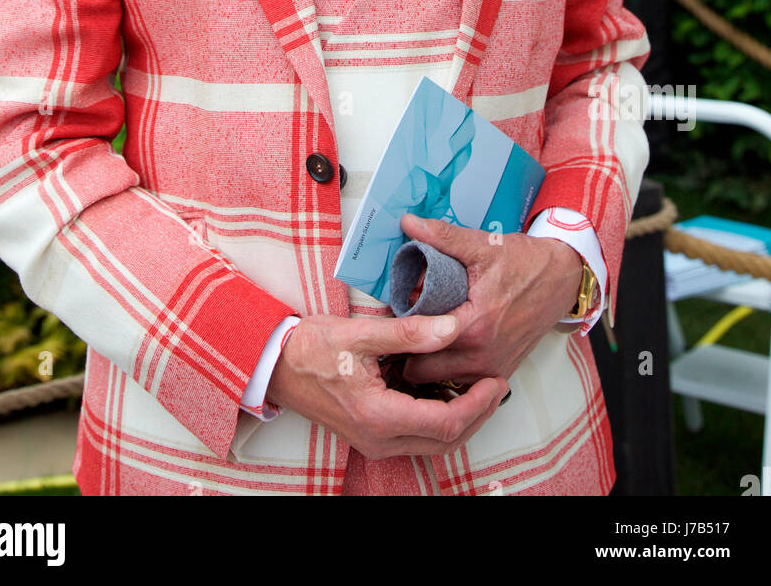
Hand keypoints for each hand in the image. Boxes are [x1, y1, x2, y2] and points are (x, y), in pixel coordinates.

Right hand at [266, 308, 509, 460]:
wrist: (275, 365)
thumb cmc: (312, 347)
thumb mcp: (362, 332)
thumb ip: (409, 332)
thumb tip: (452, 327)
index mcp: (379, 416)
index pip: (446, 422)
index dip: (478, 403)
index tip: (495, 380)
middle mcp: (379, 439)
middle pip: (446, 440)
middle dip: (477, 414)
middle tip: (495, 385)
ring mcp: (374, 442)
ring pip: (433, 442)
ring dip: (460, 419)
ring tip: (476, 387)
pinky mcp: (371, 435)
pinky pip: (416, 436)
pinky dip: (437, 418)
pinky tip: (446, 392)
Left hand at [397, 215, 583, 388]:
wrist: (563, 278)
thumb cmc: (527, 263)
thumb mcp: (482, 246)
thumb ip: (442, 237)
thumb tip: (409, 223)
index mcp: (475, 327)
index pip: (418, 344)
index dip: (399, 331)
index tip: (392, 317)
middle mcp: (484, 356)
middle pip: (424, 370)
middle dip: (409, 352)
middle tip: (402, 328)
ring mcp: (494, 369)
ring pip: (442, 381)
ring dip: (429, 363)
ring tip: (420, 336)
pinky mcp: (502, 373)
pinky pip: (463, 382)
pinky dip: (450, 369)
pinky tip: (443, 345)